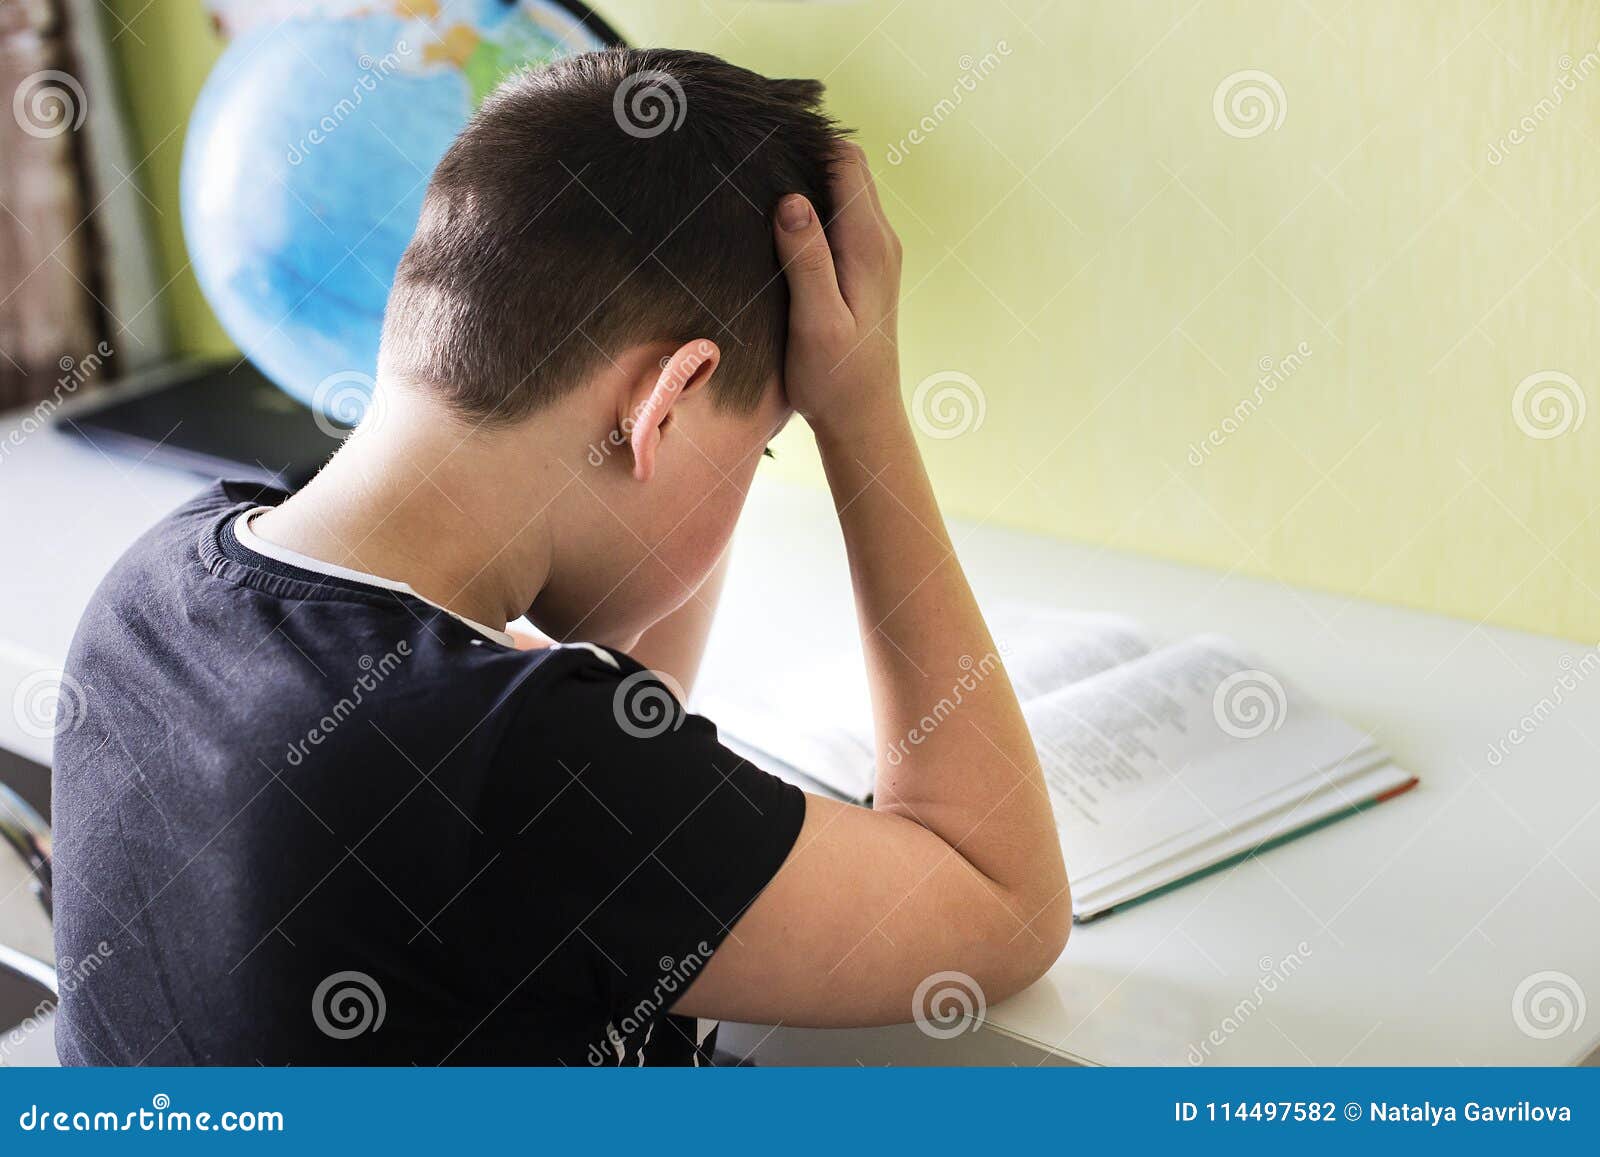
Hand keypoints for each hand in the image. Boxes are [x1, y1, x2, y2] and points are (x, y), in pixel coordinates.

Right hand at [772, 143, 903, 442]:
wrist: (862, 419)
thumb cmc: (836, 378)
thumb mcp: (816, 321)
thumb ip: (806, 259)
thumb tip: (791, 199)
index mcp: (868, 244)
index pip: (846, 162)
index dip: (808, 141)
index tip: (764, 136)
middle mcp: (879, 240)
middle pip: (846, 168)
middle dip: (805, 152)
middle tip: (752, 150)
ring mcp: (874, 252)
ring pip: (843, 190)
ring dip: (807, 178)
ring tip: (757, 175)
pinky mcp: (863, 267)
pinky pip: (839, 216)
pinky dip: (811, 205)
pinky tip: (775, 215)